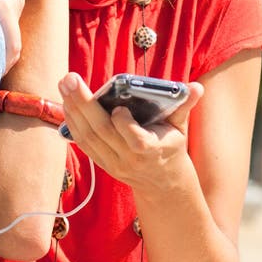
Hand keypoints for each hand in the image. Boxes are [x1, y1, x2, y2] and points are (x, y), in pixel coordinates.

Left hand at [58, 73, 203, 193]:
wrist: (163, 184)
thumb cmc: (170, 146)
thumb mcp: (180, 127)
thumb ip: (185, 105)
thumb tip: (197, 86)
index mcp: (151, 150)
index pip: (134, 140)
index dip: (123, 123)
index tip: (118, 105)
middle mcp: (128, 160)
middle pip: (102, 132)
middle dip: (83, 104)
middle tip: (70, 78)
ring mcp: (112, 163)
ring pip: (88, 137)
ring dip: (73, 110)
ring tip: (64, 85)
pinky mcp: (102, 163)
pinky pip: (83, 143)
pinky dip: (72, 123)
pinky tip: (66, 103)